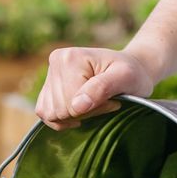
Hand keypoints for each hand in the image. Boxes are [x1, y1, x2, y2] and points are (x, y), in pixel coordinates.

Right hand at [35, 47, 157, 130]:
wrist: (130, 68)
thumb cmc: (132, 74)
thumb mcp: (126, 78)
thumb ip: (102, 88)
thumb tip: (77, 106)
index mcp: (70, 58)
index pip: (70, 103)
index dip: (92, 109)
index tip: (111, 99)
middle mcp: (56, 62)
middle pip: (59, 110)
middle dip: (83, 113)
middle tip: (104, 101)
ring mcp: (50, 73)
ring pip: (50, 114)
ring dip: (74, 116)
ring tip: (94, 103)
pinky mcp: (48, 86)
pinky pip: (45, 113)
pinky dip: (61, 119)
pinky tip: (78, 111)